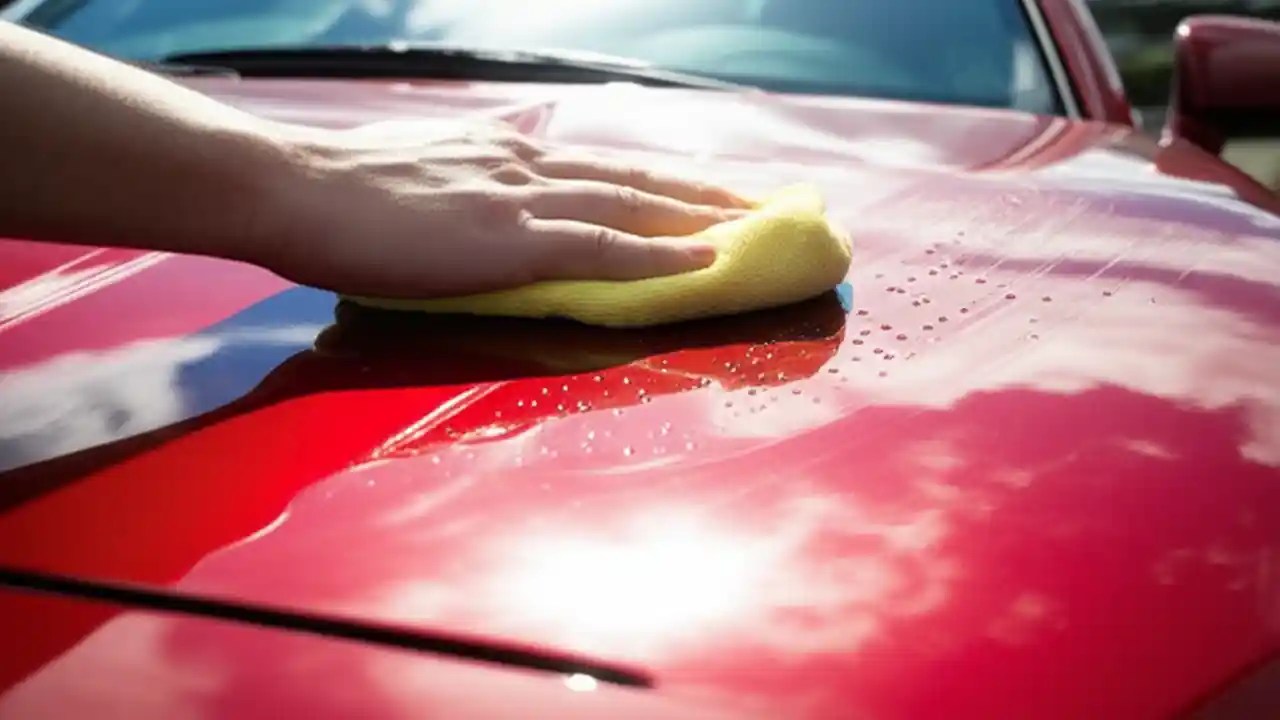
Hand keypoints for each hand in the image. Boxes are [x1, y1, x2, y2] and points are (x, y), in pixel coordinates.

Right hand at [255, 120, 749, 297]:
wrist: (295, 188)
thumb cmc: (344, 182)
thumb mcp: (426, 150)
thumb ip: (486, 144)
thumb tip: (531, 122)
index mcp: (505, 150)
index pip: (603, 164)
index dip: (662, 178)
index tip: (709, 187)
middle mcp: (526, 165)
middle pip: (636, 178)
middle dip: (704, 193)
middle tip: (761, 202)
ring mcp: (521, 200)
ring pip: (634, 205)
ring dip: (702, 218)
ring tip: (756, 228)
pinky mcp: (508, 240)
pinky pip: (602, 246)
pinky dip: (658, 253)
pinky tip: (704, 259)